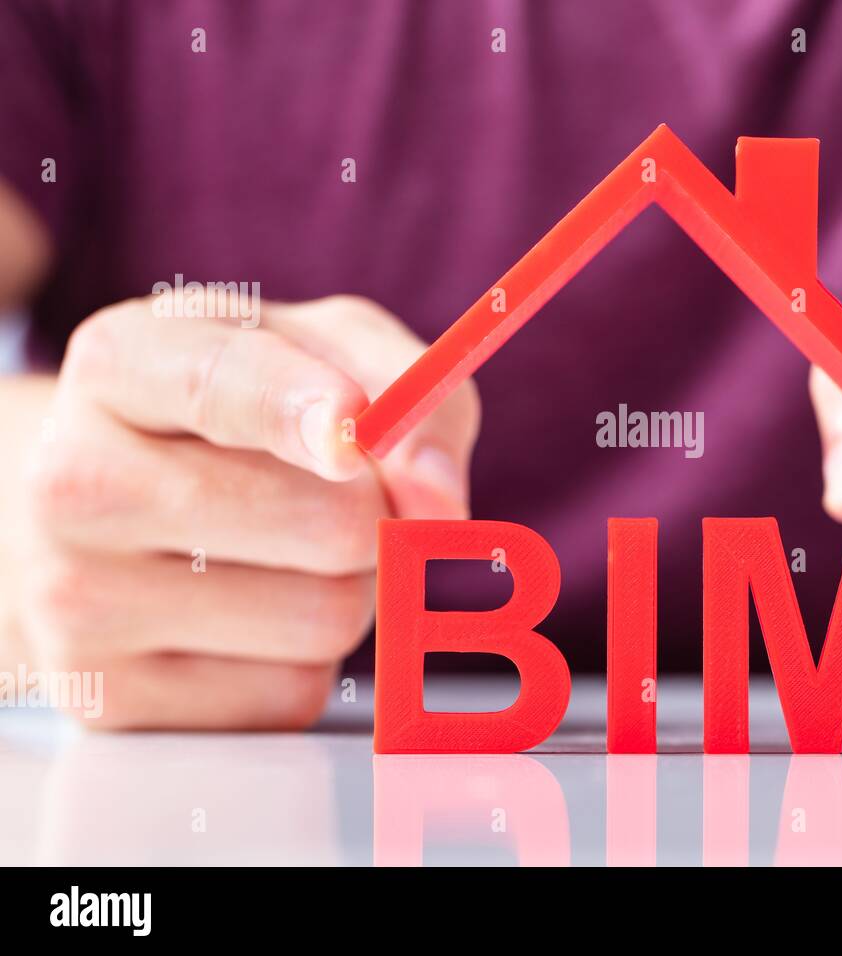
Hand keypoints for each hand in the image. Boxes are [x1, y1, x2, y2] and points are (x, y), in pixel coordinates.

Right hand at [19, 294, 478, 728]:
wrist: (102, 514)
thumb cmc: (238, 418)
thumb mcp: (325, 356)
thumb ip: (410, 390)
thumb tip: (441, 499)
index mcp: (122, 365)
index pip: (217, 384)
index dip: (300, 409)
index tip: (354, 434)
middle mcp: (75, 481)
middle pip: (328, 522)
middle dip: (376, 516)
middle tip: (338, 499)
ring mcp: (78, 602)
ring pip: (326, 616)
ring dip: (349, 590)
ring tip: (281, 556)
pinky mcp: (114, 701)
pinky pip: (294, 693)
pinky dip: (306, 661)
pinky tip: (247, 620)